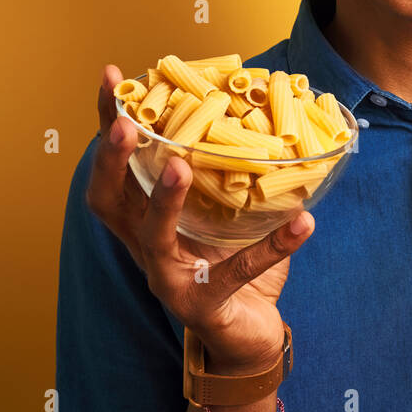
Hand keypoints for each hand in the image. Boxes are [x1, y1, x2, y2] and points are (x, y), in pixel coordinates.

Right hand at [87, 64, 313, 373]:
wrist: (247, 335)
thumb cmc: (231, 264)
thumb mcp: (228, 211)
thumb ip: (233, 170)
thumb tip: (269, 109)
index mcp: (144, 218)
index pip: (116, 165)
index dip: (107, 123)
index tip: (110, 76)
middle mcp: (145, 246)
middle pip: (109, 200)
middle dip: (112, 159)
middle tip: (125, 123)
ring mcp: (169, 278)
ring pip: (154, 238)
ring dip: (165, 200)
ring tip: (182, 165)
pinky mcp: (204, 305)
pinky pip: (238, 273)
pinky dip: (272, 247)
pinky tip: (304, 224)